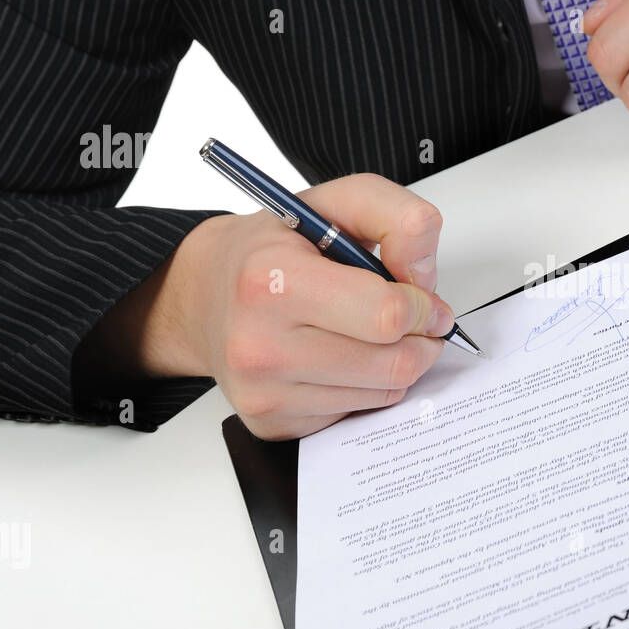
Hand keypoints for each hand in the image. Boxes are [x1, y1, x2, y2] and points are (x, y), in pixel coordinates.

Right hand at [89, 174, 453, 439]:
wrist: (203, 296)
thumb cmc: (269, 252)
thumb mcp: (333, 203)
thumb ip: (396, 217)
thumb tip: (424, 277)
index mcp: (272, 280)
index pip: (386, 315)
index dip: (422, 307)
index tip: (423, 300)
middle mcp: (260, 344)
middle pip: (394, 364)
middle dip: (419, 339)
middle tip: (410, 319)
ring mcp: (264, 393)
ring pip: (383, 394)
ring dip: (396, 363)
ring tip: (369, 333)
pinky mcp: (272, 424)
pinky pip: (357, 413)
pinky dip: (366, 387)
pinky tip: (341, 358)